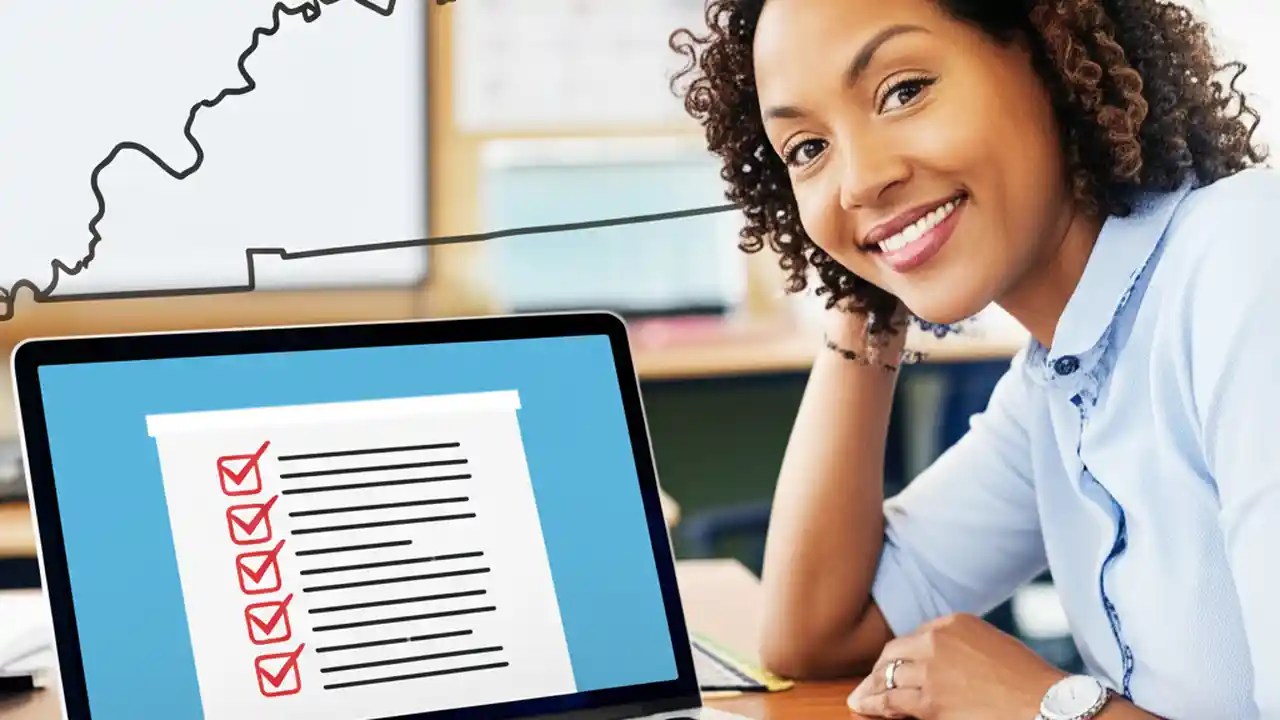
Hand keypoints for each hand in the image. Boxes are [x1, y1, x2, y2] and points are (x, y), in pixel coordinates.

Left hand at [846, 612, 1066, 719]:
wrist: (1047, 704)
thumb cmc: (1029, 681)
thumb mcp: (992, 646)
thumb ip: (962, 648)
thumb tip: (941, 663)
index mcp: (954, 623)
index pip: (915, 636)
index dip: (901, 655)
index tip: (893, 665)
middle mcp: (937, 640)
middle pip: (894, 653)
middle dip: (881, 669)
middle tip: (870, 682)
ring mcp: (931, 669)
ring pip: (888, 676)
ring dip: (872, 688)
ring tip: (861, 698)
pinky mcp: (930, 699)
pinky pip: (890, 700)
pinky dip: (873, 704)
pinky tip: (863, 707)